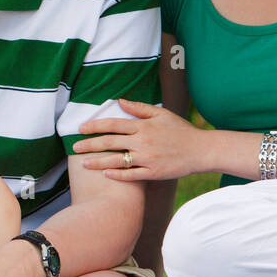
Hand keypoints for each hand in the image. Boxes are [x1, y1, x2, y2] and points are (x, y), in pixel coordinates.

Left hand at [74, 98, 203, 180]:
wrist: (201, 150)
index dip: (95, 126)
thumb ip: (139, 108)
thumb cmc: (181, 130)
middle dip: (90, 144)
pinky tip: (105, 174)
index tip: (81, 129)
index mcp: (143, 126)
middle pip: (110, 142)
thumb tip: (119, 101)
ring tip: (84, 164)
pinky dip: (117, 175)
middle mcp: (143, 142)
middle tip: (75, 147)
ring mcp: (148, 158)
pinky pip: (131, 175)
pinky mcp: (153, 173)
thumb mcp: (162, 114)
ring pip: (117, 160)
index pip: (113, 124)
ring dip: (98, 162)